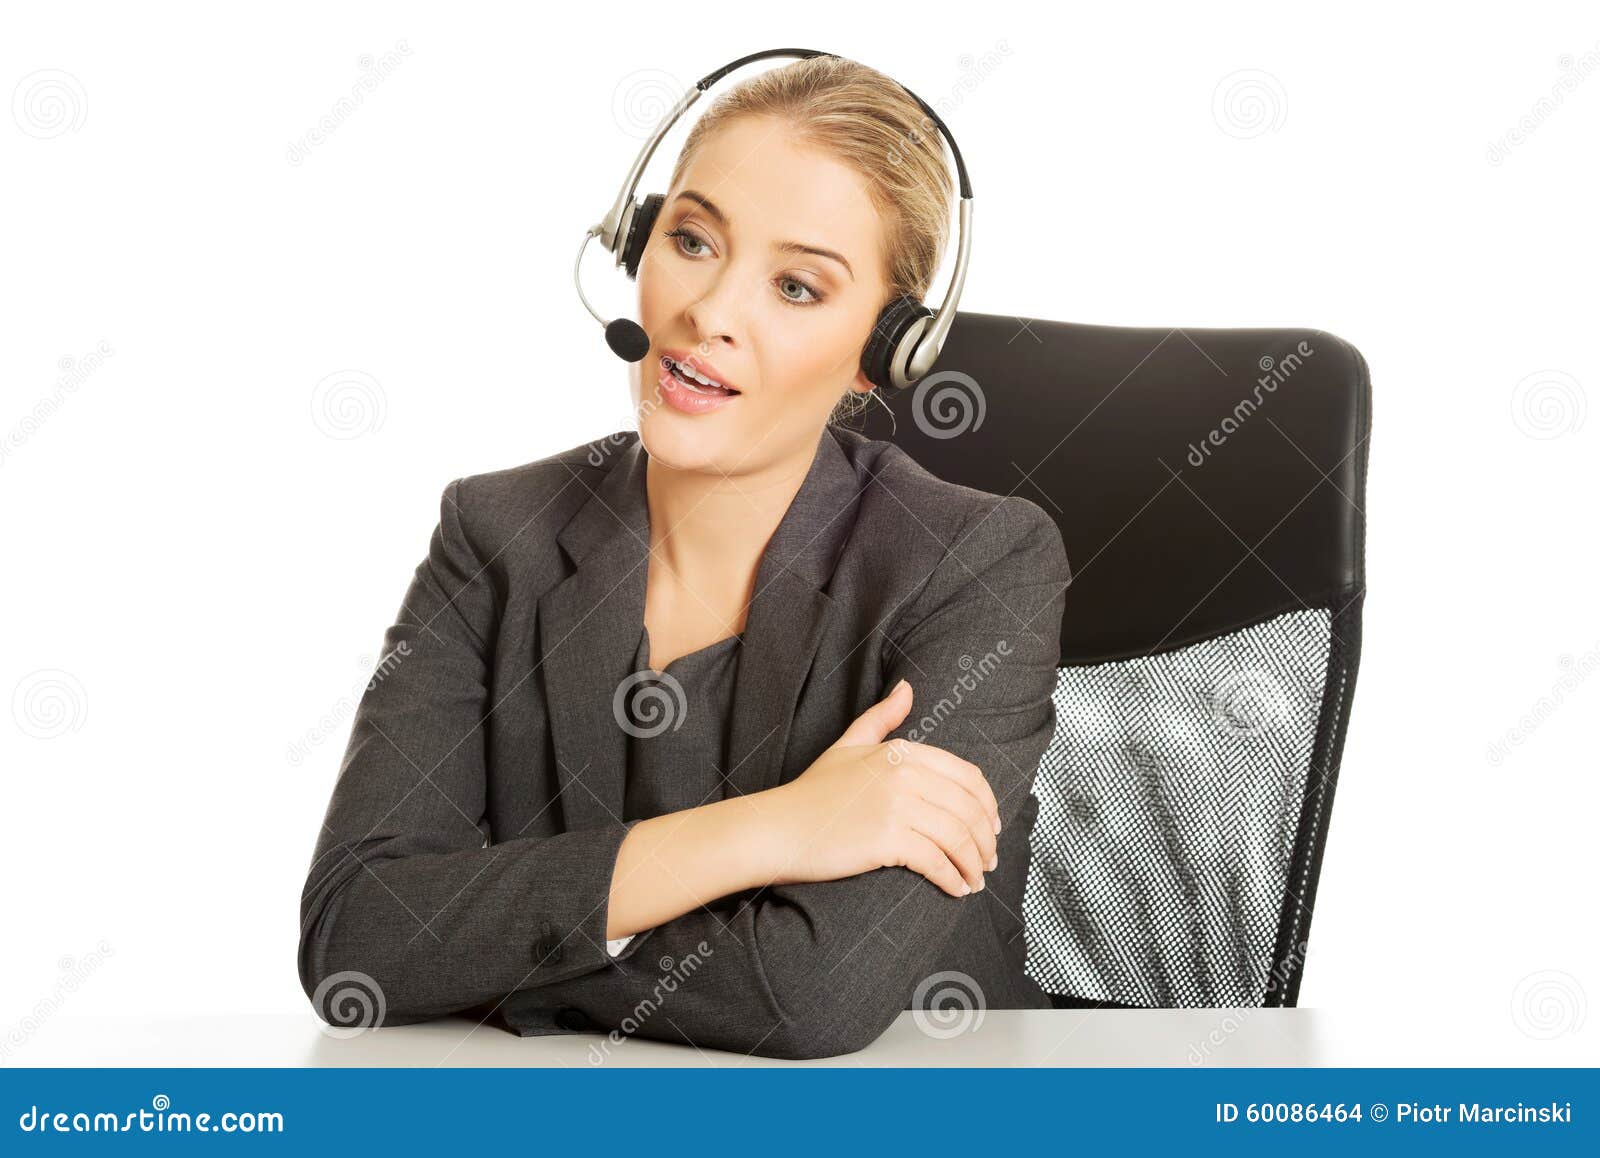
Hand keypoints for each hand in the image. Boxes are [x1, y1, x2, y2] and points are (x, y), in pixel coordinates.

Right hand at [762, 679, 1001, 896]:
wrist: (779, 828)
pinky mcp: (887, 840)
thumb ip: (881, 717)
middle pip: (968, 809)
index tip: (992, 826)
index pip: (967, 777)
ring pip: (958, 837)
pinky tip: (958, 890)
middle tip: (989, 860)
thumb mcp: (848, 745)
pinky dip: (953, 879)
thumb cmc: (812, 792)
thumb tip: (908, 688)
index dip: (987, 805)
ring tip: (976, 879)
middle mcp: (904, 774)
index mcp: (901, 752)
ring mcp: (896, 805)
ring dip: (974, 864)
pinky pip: (936, 861)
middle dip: (986, 840)